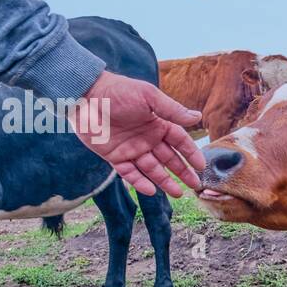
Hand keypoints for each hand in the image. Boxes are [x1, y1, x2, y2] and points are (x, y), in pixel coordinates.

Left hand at [71, 70, 205, 195]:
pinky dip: (140, 182)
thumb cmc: (119, 91)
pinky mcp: (115, 157)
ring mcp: (131, 149)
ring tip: (178, 194)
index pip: (180, 142)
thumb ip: (172, 110)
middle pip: (169, 159)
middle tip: (195, 185)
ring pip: (152, 169)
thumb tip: (197, 117)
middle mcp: (147, 138)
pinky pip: (130, 173)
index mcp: (158, 124)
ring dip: (165, 181)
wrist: (86, 96)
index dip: (191, 154)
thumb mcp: (149, 97)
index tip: (201, 166)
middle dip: (183, 172)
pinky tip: (151, 190)